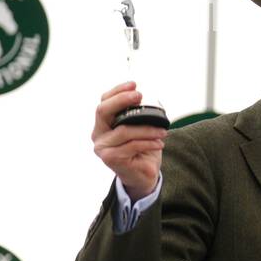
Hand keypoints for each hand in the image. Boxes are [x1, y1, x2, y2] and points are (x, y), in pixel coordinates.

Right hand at [93, 82, 166, 200]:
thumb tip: (148, 98)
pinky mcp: (110, 158)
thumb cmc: (142, 149)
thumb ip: (138, 116)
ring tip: (163, 131)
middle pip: (103, 111)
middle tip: (140, 96)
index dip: (117, 91)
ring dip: (147, 128)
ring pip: (124, 131)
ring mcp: (102, 147)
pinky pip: (132, 146)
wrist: (143, 175)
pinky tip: (160, 143)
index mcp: (103, 124)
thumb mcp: (140, 129)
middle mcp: (98, 134)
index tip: (134, 84)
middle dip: (122, 100)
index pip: (104, 102)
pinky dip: (148, 142)